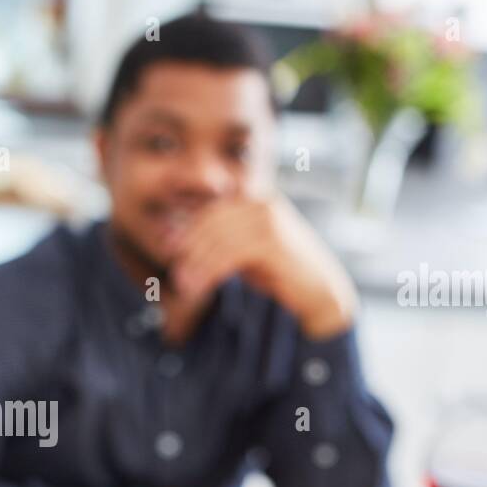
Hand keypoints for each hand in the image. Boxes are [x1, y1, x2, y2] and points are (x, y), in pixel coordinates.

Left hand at [167, 195, 356, 340]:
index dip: (187, 230)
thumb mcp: (243, 250)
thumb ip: (218, 241)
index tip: (168, 251)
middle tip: (176, 275)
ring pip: (218, 240)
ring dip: (197, 265)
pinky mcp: (272, 241)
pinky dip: (210, 272)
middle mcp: (262, 202)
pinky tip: (199, 287)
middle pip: (211, 223)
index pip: (212, 210)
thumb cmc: (278, 270)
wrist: (317, 289)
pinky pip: (229, 255)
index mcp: (255, 197)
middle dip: (189, 250)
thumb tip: (175, 240)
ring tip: (184, 286)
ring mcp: (269, 219)